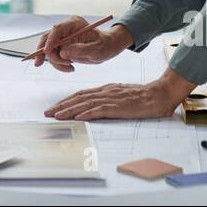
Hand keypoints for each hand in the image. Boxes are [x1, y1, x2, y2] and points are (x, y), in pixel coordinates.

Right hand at [33, 17, 132, 71]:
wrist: (107, 48)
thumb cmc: (105, 45)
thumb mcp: (96, 48)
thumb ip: (80, 50)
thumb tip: (63, 53)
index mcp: (74, 24)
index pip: (58, 29)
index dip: (50, 39)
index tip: (46, 51)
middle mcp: (66, 29)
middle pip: (48, 38)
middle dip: (43, 52)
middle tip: (39, 64)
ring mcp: (63, 38)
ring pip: (49, 49)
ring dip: (55, 61)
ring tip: (70, 68)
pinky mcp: (62, 47)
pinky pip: (54, 56)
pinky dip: (58, 64)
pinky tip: (69, 68)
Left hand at [44, 72, 195, 120]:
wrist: (159, 94)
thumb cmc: (142, 97)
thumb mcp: (120, 95)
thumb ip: (107, 99)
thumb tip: (92, 107)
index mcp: (105, 89)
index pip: (81, 94)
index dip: (66, 101)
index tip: (54, 108)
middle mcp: (105, 91)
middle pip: (79, 98)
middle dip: (61, 106)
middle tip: (47, 113)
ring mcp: (112, 98)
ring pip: (85, 103)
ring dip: (69, 110)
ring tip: (56, 116)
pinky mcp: (119, 106)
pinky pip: (100, 109)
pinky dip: (87, 113)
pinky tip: (78, 117)